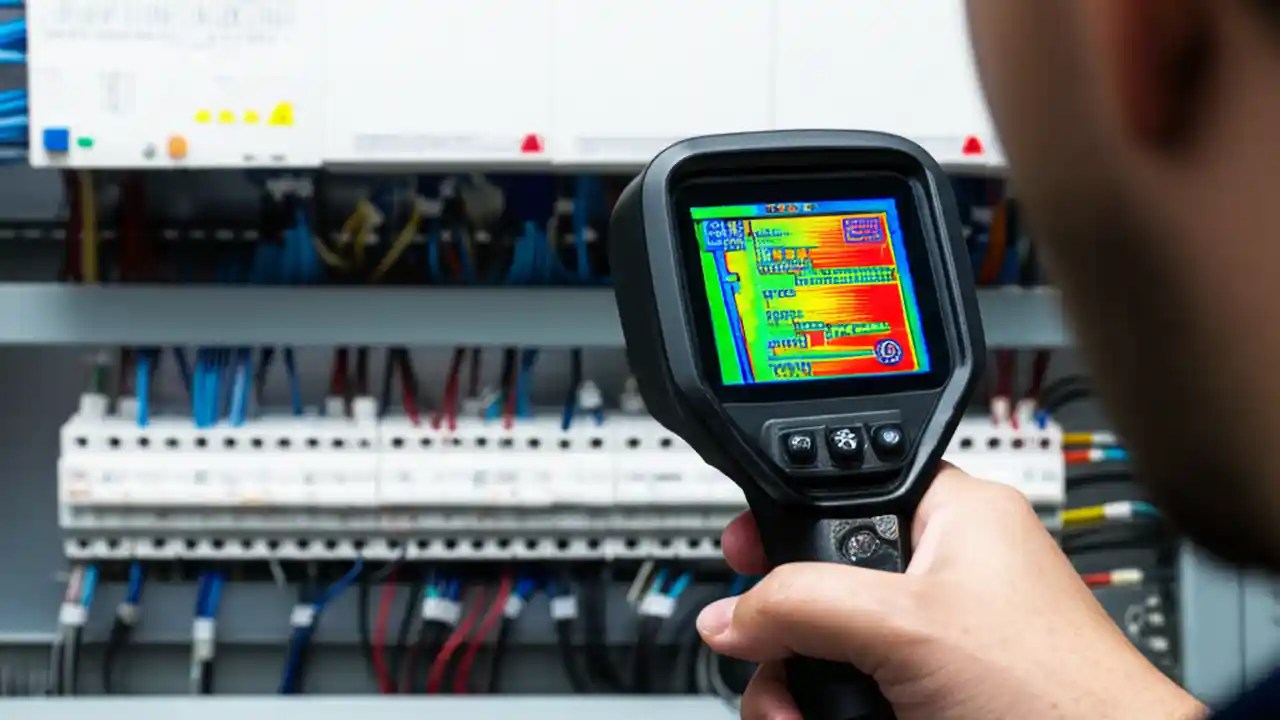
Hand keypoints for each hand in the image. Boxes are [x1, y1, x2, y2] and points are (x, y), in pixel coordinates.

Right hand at [698, 465, 1205, 719]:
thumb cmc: (1058, 691)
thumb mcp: (906, 624)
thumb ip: (802, 601)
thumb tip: (730, 614)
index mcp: (954, 514)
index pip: (845, 483)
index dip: (787, 512)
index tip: (743, 549)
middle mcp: (941, 571)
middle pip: (818, 578)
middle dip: (782, 626)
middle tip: (771, 653)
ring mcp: (931, 640)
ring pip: (824, 644)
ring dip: (793, 682)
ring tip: (797, 714)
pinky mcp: (924, 693)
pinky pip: (846, 688)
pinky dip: (820, 711)